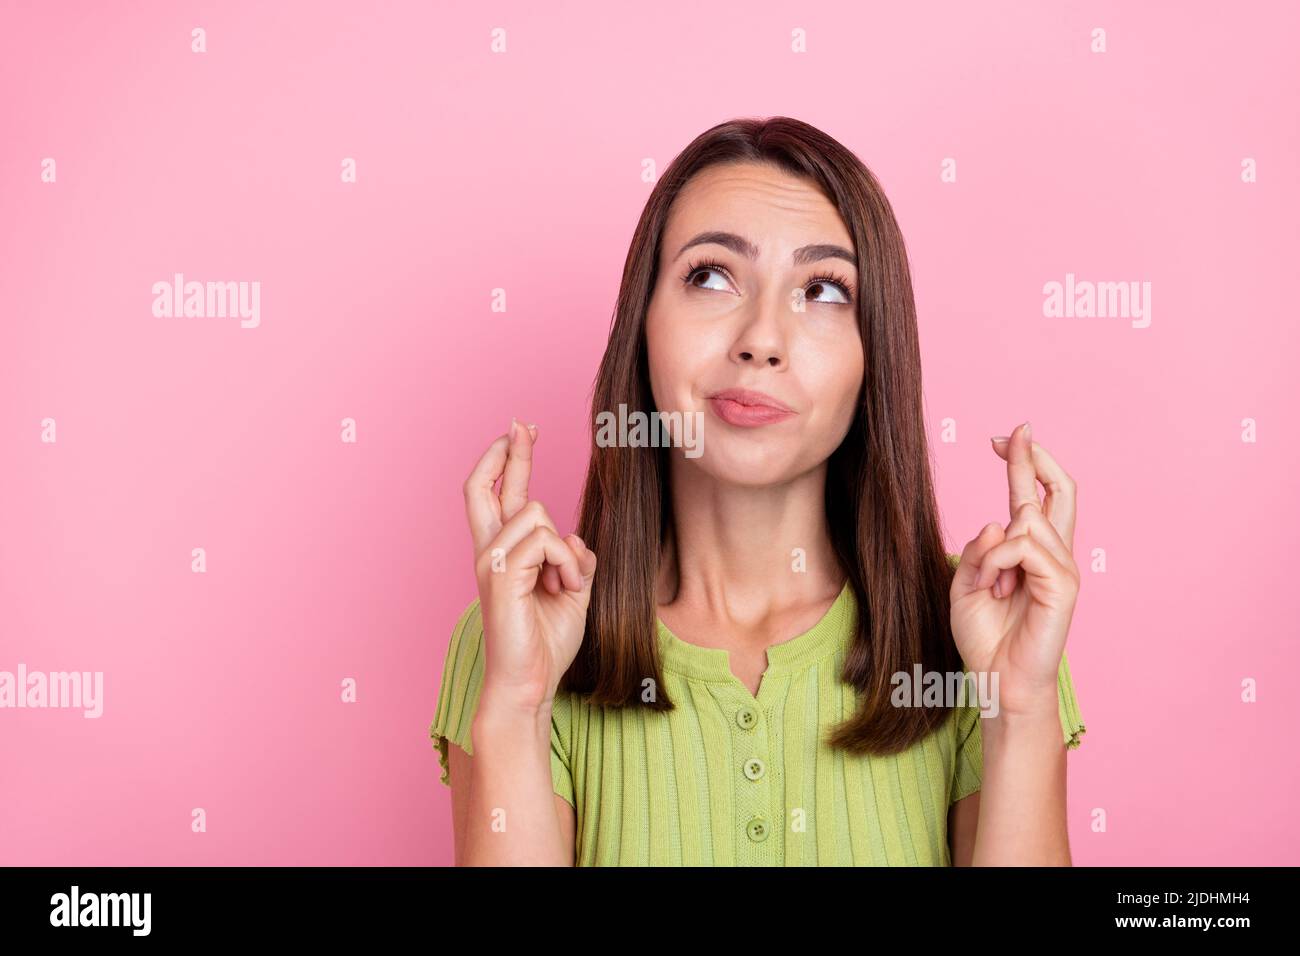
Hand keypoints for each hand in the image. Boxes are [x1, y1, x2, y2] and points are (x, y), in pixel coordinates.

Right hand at [463, 419, 597, 713]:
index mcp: (504, 555)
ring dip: (566, 550)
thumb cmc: (546, 645)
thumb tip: (575, 538)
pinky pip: (546, 540)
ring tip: (564, 586)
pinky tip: (562, 589)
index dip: (507, 462)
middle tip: (521, 423)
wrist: (529, 684)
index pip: (497, 497)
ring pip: (538, 514)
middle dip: (508, 452)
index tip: (518, 432)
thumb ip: (573, 560)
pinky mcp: (500, 574)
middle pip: (484, 487)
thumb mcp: (573, 592)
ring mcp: (490, 561)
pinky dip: (566, 563)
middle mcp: (489, 552)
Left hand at [949, 421, 1079, 716]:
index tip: (1002, 438)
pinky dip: (999, 563)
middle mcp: (1053, 554)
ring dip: (992, 551)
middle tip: (1013, 433)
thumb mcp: (965, 586)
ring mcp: (1063, 568)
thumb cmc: (985, 637)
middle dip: (1034, 458)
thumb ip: (977, 552)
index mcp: (1030, 552)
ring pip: (1024, 521)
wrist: (998, 681)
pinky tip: (997, 588)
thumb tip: (997, 522)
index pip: (1033, 496)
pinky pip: (1024, 547)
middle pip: (1059, 490)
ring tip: (990, 588)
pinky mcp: (1065, 585)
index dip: (1022, 463)